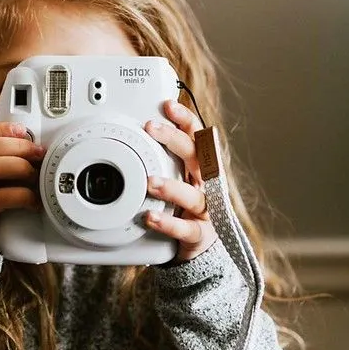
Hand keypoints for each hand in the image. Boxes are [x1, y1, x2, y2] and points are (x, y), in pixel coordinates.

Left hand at [143, 100, 216, 261]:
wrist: (201, 244)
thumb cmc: (184, 205)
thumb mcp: (176, 177)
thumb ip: (164, 156)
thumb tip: (142, 127)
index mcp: (200, 167)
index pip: (197, 137)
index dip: (185, 119)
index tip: (168, 105)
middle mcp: (206, 184)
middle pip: (196, 157)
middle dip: (174, 139)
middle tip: (151, 128)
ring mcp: (205, 209)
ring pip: (193, 195)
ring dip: (171, 187)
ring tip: (149, 182)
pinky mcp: (200, 234)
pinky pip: (186, 228)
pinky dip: (169, 223)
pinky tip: (151, 217)